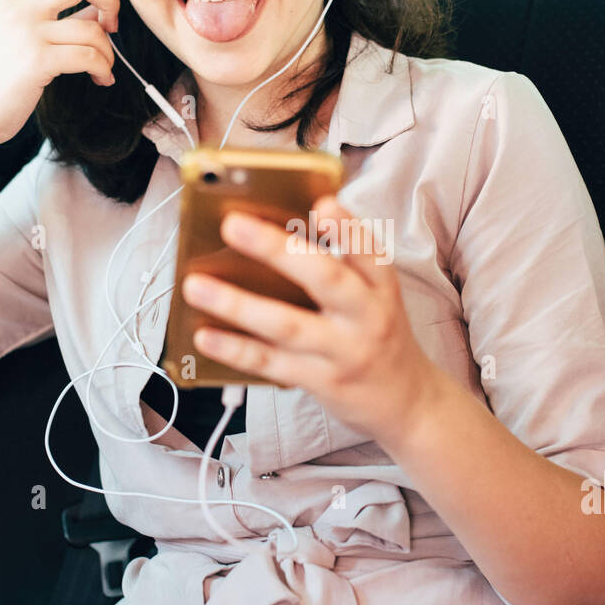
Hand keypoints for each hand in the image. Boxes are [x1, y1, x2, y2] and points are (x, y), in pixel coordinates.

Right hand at [0, 0, 118, 150]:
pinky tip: (101, 79)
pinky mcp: (37, 60)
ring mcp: (27, 33)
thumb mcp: (21, 39)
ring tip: (104, 69)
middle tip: (114, 26)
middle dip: (109, 0)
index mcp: (15, 0)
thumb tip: (95, 9)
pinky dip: (103, 69)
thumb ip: (54, 20)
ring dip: (108, 52)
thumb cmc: (0, 81)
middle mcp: (20, 9)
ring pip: (91, 27)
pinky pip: (88, 56)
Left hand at [181, 193, 436, 449]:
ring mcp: (344, 352)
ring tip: (196, 286)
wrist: (407, 401)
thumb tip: (279, 230)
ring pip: (287, 325)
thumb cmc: (379, 336)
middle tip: (233, 225)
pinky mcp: (322, 382)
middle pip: (324, 278)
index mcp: (381, 286)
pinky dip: (236, 349)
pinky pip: (271, 363)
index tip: (322, 203)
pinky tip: (205, 335)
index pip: (368, 250)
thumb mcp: (376, 296)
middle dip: (276, 249)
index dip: (347, 226)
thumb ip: (342, 265)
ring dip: (237, 304)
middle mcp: (367, 316)